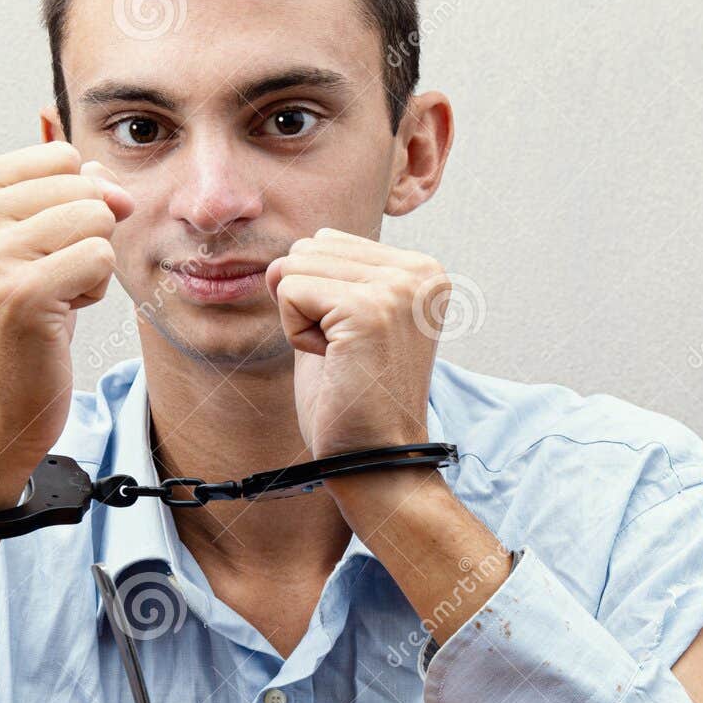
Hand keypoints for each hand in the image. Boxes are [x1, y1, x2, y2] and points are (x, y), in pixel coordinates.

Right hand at [0, 142, 131, 507]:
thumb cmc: (20, 311)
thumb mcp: (38, 233)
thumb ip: (73, 187)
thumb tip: (114, 186)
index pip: (63, 156)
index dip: (71, 204)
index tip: (35, 248)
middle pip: (83, 185)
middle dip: (84, 233)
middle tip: (44, 276)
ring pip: (98, 219)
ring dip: (91, 263)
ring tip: (51, 293)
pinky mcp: (20, 292)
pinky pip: (101, 258)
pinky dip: (93, 291)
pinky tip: (57, 314)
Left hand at [264, 228, 449, 458]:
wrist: (376, 460)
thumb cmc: (354, 400)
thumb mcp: (341, 324)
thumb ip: (320, 281)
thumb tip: (279, 259)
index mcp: (422, 270)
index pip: (328, 242)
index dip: (319, 296)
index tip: (353, 343)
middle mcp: (421, 271)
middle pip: (309, 248)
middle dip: (307, 304)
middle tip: (344, 353)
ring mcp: (400, 288)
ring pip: (297, 266)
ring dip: (301, 319)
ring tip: (341, 358)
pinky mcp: (371, 309)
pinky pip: (291, 293)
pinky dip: (296, 334)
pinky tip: (334, 363)